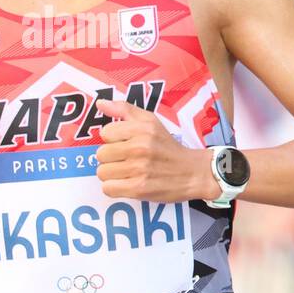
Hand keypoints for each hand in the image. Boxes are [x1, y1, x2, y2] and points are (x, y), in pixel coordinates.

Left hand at [93, 99, 216, 201]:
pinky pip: (108, 188)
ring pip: (102, 172)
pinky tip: (126, 183)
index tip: (124, 143)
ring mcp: (139, 169)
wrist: (192, 173)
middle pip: (101, 154)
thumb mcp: (151, 121)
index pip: (105, 133)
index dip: (113, 139)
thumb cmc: (168, 147)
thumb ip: (124, 109)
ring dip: (112, 174)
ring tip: (126, 172)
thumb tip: (100, 103)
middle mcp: (140, 147)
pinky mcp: (139, 189)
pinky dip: (114, 188)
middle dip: (111, 158)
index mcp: (142, 129)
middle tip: (125, 160)